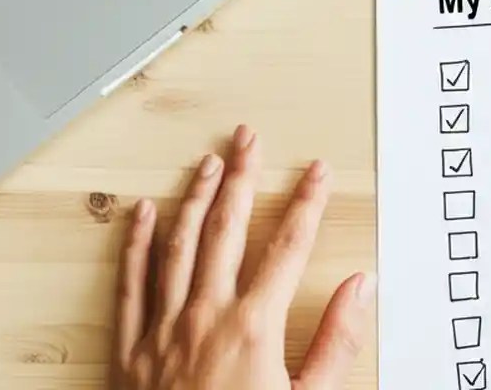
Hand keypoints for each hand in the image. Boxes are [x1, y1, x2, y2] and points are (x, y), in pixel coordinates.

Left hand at [114, 125, 373, 389]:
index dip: (306, 202)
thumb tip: (359, 288)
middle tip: (250, 140)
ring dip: (194, 198)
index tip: (317, 171)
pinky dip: (134, 245)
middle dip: (243, 178)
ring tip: (206, 163)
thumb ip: (336, 343)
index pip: (288, 246)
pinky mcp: (130, 351)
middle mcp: (205, 317)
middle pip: (228, 229)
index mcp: (254, 327)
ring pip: (178, 245)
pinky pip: (131, 284)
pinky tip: (140, 214)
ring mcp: (163, 330)